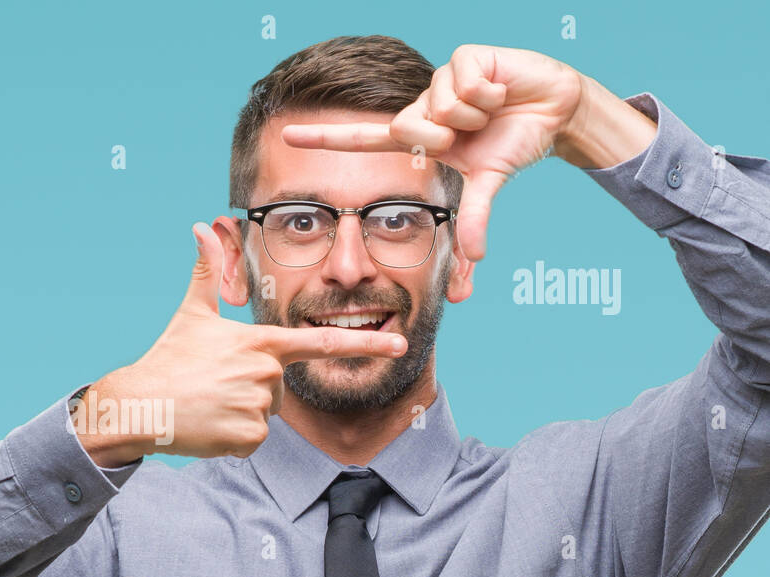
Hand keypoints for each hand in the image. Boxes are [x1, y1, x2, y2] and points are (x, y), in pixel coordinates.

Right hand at [75, 222, 407, 465]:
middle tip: (216, 386)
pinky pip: (252, 440)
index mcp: (260, 341)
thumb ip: (208, 271)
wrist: (140, 403)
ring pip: (265, 415)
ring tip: (209, 404)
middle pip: (279, 387)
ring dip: (239, 415)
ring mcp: (257, 405)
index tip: (398, 344)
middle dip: (253, 391)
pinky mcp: (245, 436)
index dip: (364, 343)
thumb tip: (203, 225)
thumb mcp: (191, 313)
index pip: (321, 342)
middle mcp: (265, 371)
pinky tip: (209, 425)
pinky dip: (232, 439)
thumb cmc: (169, 356)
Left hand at [280, 44, 584, 261]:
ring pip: (440, 106)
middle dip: (443, 138)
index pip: (361, 139)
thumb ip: (475, 219)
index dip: (324, 138)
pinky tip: (500, 88)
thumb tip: (476, 257)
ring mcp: (440, 81)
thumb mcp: (489, 182)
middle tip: (471, 134)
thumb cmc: (513, 142)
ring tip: (490, 110)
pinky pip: (465, 82)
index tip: (286, 136)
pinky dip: (489, 92)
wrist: (553, 109)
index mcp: (418, 136)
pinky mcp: (465, 57)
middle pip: (406, 127)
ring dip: (473, 115)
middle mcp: (422, 108)